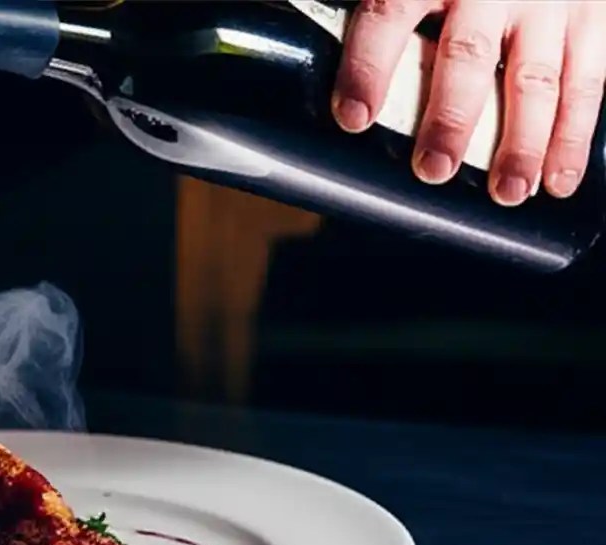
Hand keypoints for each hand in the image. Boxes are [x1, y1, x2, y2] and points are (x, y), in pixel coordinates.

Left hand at [331, 0, 605, 205]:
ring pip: (534, 78)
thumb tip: (302, 31)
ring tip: (507, 192)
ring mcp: (549, 1)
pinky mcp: (595, 14)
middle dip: (449, 118)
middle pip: (465, 56)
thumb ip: (379, 8)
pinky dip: (575, 134)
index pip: (388, 16)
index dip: (368, 68)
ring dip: (522, 142)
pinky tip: (560, 179)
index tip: (352, 118)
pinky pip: (588, 78)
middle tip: (433, 169)